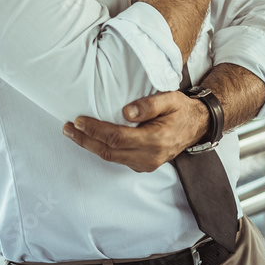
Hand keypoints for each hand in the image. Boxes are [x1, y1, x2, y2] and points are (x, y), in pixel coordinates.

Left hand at [62, 91, 209, 172]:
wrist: (198, 126)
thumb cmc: (182, 110)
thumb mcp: (171, 99)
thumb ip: (149, 104)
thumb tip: (126, 112)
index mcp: (155, 140)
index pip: (116, 137)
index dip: (95, 130)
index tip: (78, 120)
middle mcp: (149, 157)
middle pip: (108, 151)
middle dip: (84, 140)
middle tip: (67, 128)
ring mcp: (147, 164)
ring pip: (111, 157)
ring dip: (90, 146)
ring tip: (73, 133)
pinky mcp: (144, 166)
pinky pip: (118, 159)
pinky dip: (102, 149)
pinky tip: (91, 140)